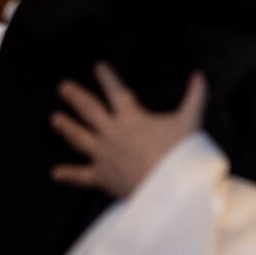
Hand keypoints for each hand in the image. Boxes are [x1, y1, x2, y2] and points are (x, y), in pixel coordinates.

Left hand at [50, 63, 205, 197]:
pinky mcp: (102, 177)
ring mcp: (103, 155)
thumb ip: (194, 96)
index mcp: (131, 118)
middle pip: (89, 111)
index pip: (116, 92)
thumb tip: (200, 75)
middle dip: (76, 97)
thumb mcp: (189, 120)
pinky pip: (81, 175)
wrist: (168, 188)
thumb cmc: (179, 153)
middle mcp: (111, 133)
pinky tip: (55, 173)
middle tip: (63, 87)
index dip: (107, 78)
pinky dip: (69, 174)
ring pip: (79, 138)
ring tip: (55, 118)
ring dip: (67, 127)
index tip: (98, 66)